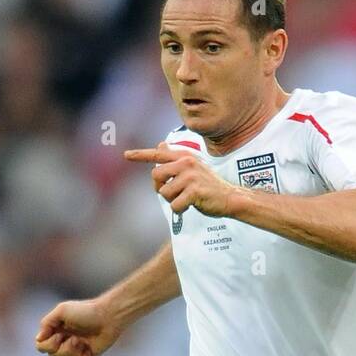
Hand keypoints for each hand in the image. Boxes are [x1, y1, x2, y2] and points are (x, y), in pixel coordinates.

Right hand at [34, 297, 121, 355]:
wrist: (109, 317)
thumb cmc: (86, 311)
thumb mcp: (62, 311)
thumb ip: (46, 323)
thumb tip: (38, 339)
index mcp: (54, 331)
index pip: (41, 347)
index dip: (49, 345)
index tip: (60, 334)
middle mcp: (62, 342)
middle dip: (64, 349)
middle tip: (76, 338)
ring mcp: (74, 351)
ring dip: (73, 354)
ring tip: (83, 343)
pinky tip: (89, 350)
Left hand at [124, 143, 238, 216]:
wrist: (230, 198)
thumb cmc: (209, 185)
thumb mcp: (193, 167)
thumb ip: (175, 159)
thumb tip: (160, 144)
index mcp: (185, 156)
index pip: (158, 154)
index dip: (140, 155)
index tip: (126, 155)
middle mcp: (186, 163)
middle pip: (156, 175)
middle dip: (160, 188)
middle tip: (172, 193)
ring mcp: (190, 177)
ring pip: (164, 192)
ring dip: (172, 201)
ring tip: (186, 200)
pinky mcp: (194, 192)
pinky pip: (174, 205)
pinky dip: (179, 210)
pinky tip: (190, 207)